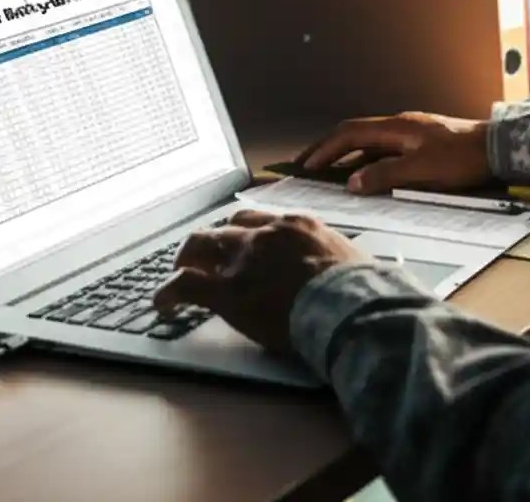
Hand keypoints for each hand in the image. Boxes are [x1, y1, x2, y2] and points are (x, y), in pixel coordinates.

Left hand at [153, 210, 370, 354]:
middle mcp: (266, 235)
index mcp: (298, 226)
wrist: (354, 308)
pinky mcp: (228, 292)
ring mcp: (244, 260)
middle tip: (203, 257)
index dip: (247, 233)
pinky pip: (186, 285)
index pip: (261, 220)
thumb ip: (341, 262)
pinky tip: (164, 305)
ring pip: (199, 247)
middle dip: (211, 242)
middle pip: (226, 227)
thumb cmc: (365, 293)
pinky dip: (169, 294)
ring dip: (186, 261)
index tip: (244, 245)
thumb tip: (357, 274)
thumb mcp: (357, 263)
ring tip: (178, 275)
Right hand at [295, 112, 492, 195]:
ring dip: (347, 158)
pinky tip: (365, 177)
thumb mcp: (421, 170)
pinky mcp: (422, 145)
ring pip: (369, 144)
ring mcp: (410, 134)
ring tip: (329, 176)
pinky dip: (367, 163)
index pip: (348, 134)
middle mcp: (399, 126)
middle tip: (307, 167)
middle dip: (328, 151)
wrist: (497, 149)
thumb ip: (385, 176)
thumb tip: (353, 183)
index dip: (324, 149)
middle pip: (354, 135)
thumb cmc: (462, 158)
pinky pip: (384, 151)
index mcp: (395, 127)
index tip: (306, 165)